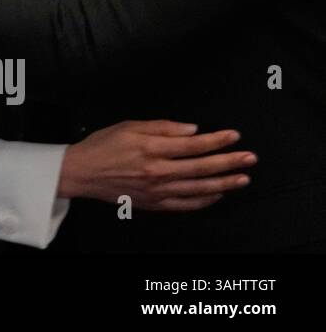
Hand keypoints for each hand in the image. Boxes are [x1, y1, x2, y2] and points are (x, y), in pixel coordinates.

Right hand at [58, 120, 254, 211]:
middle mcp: (157, 171)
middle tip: (250, 158)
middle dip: (229, 162)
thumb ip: (162, 127)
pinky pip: (186, 205)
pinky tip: (218, 195)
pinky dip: (204, 201)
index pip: (192, 145)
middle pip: (201, 167)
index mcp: (151, 148)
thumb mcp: (129, 126)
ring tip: (243, 178)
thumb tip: (192, 129)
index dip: (216, 140)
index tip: (233, 135)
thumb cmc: (102, 146)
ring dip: (224, 183)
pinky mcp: (154, 204)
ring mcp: (157, 190)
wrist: (81, 172)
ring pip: (198, 189)